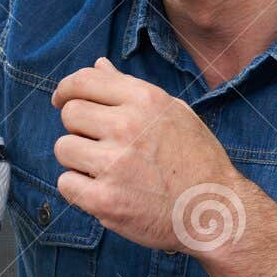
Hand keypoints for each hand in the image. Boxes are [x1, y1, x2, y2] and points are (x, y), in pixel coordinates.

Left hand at [50, 57, 241, 252]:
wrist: (215, 212)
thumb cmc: (196, 161)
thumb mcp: (173, 112)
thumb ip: (130, 88)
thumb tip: (98, 65)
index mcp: (145, 100)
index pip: (84, 81)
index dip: (66, 89)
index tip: (61, 100)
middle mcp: (128, 127)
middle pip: (70, 114)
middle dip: (78, 129)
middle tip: (99, 144)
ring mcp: (114, 164)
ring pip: (63, 148)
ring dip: (78, 160)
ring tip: (107, 170)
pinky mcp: (104, 200)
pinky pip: (66, 184)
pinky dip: (79, 190)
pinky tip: (105, 191)